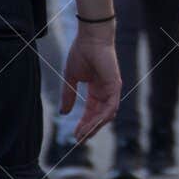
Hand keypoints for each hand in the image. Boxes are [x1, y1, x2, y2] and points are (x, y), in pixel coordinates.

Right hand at [61, 26, 119, 141]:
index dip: (83, 124)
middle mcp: (105, 91)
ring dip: (95, 126)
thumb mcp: (71, 78)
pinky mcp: (115, 86)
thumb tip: (64, 113)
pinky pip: (111, 107)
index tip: (74, 135)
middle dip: (89, 129)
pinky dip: (102, 117)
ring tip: (83, 136)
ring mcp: (112, 89)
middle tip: (79, 140)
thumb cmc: (81, 53)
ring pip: (106, 115)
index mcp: (96, 89)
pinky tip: (93, 125)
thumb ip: (68, 96)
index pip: (91, 111)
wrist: (90, 38)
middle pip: (98, 116)